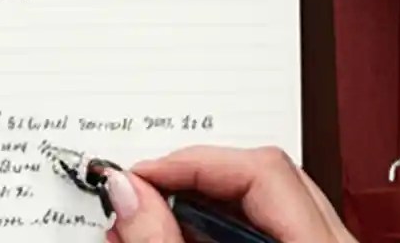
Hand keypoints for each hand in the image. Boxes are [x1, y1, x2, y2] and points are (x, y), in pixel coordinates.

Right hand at [104, 146, 356, 242]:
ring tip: (152, 225)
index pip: (262, 169)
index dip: (192, 163)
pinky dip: (218, 227)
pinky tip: (181, 238)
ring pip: (265, 200)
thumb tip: (129, 193)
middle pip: (264, 176)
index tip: (141, 177)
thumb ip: (161, 242)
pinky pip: (271, 225)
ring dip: (199, 204)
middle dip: (191, 180)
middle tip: (140, 198)